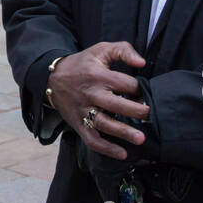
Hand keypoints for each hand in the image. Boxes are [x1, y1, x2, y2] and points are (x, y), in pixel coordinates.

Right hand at [48, 41, 149, 160]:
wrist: (52, 77)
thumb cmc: (83, 63)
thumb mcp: (101, 49)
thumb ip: (124, 50)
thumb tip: (142, 62)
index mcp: (98, 75)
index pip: (126, 84)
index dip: (139, 90)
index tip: (147, 94)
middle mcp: (91, 94)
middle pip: (117, 105)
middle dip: (137, 112)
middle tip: (151, 116)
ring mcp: (84, 110)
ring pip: (105, 124)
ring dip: (123, 133)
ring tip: (141, 139)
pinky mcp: (79, 124)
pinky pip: (92, 139)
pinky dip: (106, 149)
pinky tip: (122, 154)